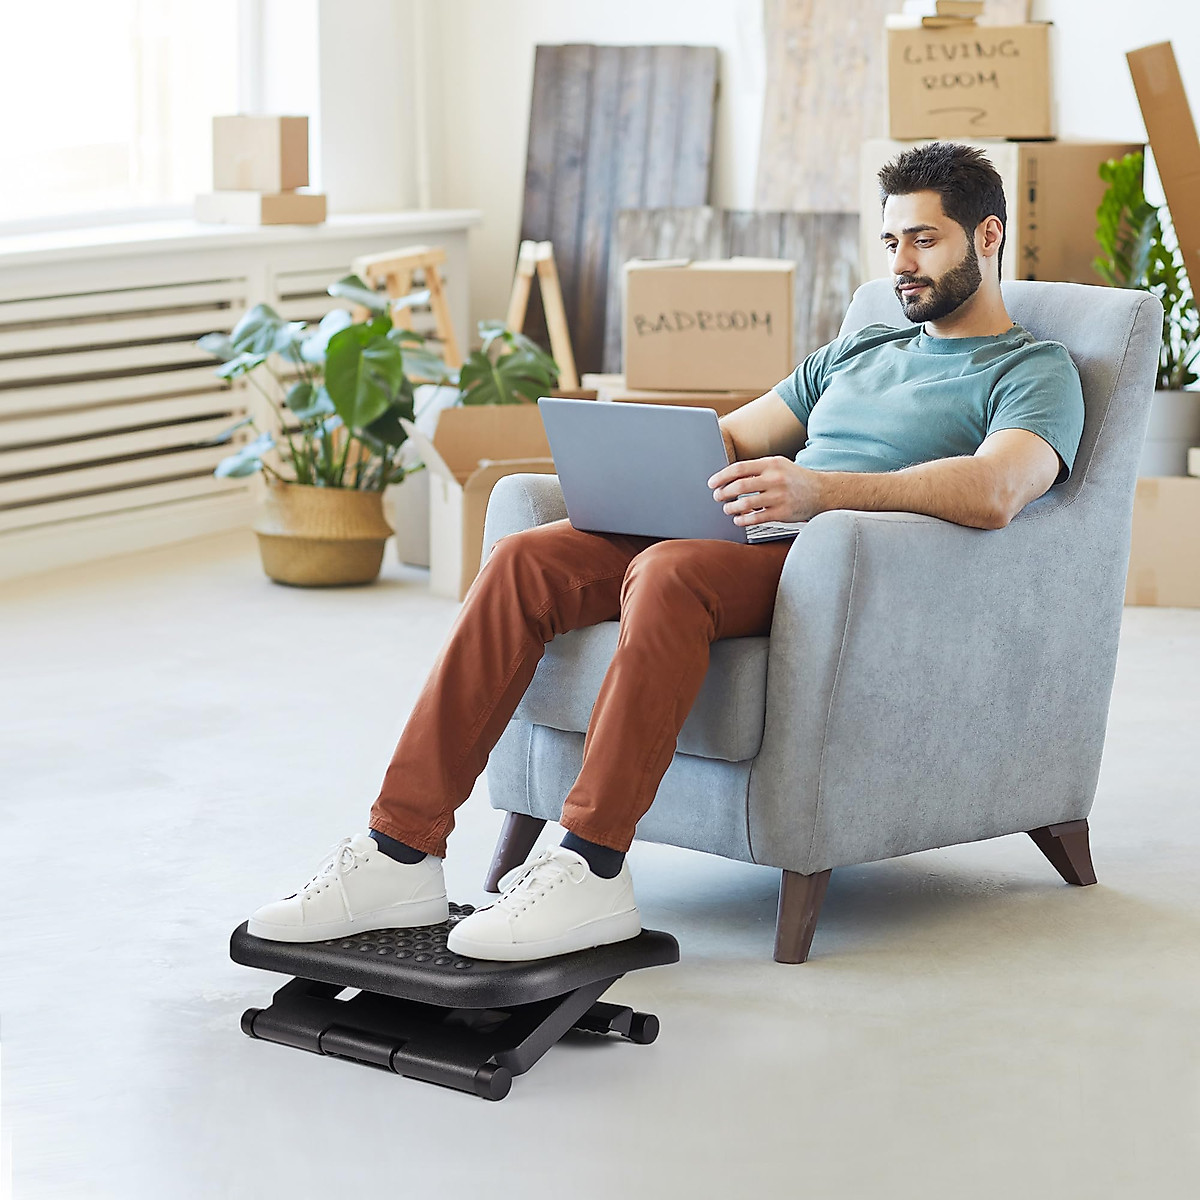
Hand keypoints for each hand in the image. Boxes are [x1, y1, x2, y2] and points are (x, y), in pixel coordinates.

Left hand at [707, 456, 822, 525]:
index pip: (739, 468)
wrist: (822, 492)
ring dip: (731, 508)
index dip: (722, 476)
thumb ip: (757, 469)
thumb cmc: (796, 478)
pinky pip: (757, 518)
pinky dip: (743, 520)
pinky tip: (738, 520)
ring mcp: (779, 496)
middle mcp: (775, 479)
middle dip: (723, 493)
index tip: (712, 483)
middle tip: (717, 497)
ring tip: (727, 509)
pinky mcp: (783, 513)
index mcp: (771, 464)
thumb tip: (730, 477)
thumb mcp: (779, 465)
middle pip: (740, 486)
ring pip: (746, 504)